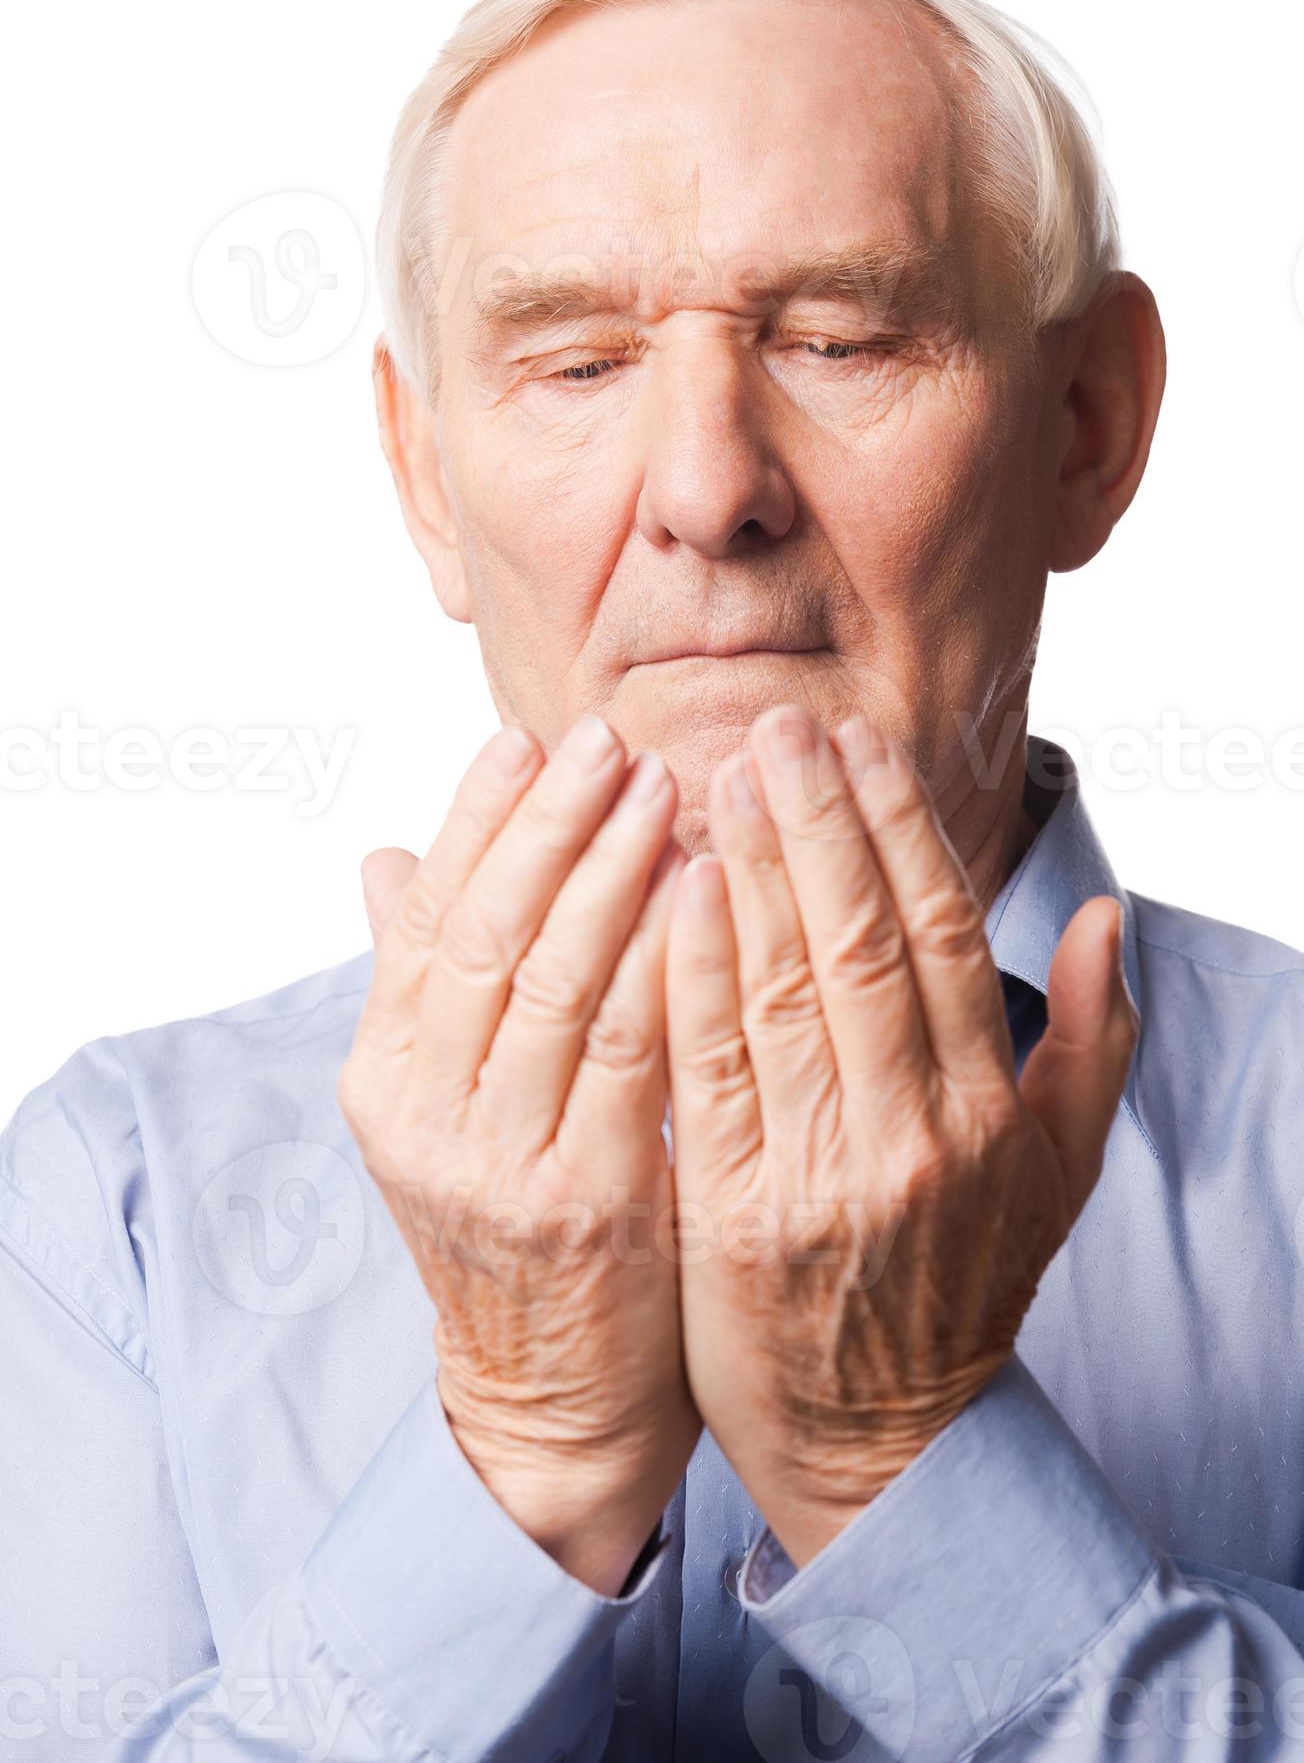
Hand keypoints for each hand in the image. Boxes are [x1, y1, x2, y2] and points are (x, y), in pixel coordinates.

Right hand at [338, 715, 698, 1595]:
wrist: (549, 1394)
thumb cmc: (516, 1220)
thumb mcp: (448, 1106)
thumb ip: (423, 982)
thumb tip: (384, 858)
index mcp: (384, 1074)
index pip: (425, 917)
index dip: (477, 822)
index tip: (527, 736)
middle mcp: (423, 1111)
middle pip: (487, 932)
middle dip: (549, 825)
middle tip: (608, 738)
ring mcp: (496, 1160)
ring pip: (556, 980)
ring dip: (613, 872)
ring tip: (665, 788)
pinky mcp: (581, 1201)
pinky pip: (630, 1054)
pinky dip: (665, 963)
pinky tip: (706, 895)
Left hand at [665, 705, 1138, 1567]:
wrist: (879, 1441)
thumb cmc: (961, 1287)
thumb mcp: (1057, 1175)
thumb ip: (1084, 1042)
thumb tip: (1103, 917)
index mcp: (990, 1111)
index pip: (939, 934)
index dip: (900, 828)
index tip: (860, 745)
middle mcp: (913, 1133)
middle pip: (858, 939)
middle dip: (816, 819)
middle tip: (776, 725)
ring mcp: (821, 1174)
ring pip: (783, 988)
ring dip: (751, 870)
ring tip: (717, 777)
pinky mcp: (733, 1212)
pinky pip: (711, 1069)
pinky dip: (694, 972)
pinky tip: (675, 891)